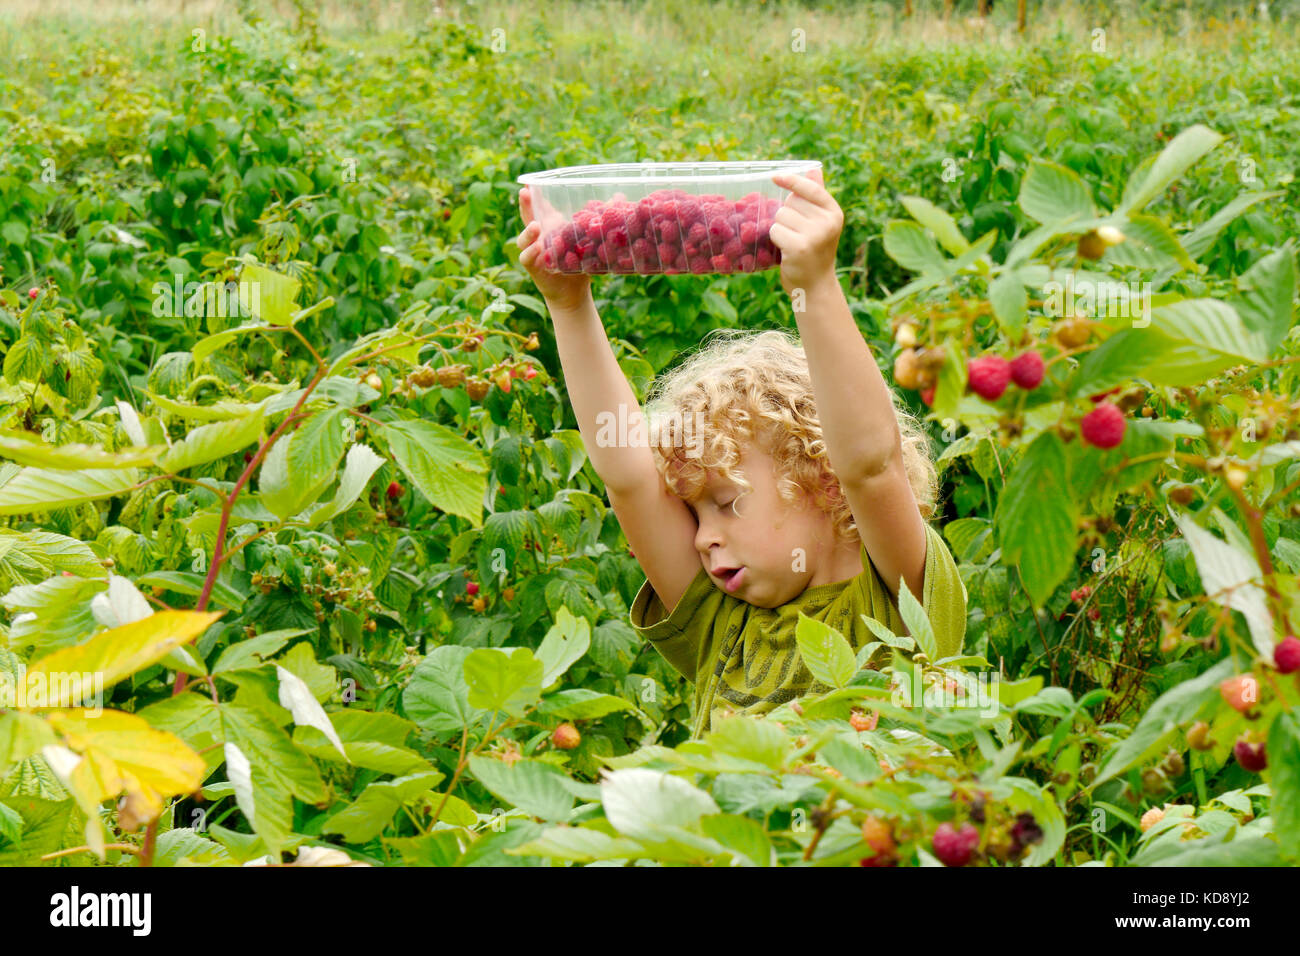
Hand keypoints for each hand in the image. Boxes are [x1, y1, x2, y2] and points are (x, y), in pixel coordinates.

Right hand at [515, 187, 591, 312]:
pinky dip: (531, 253)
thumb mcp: (590, 238)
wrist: (573, 290)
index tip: (530, 180)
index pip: (539, 205)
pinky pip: (527, 258)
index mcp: (550, 224)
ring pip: (523, 238)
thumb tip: (619, 196)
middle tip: (525, 192)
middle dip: (525, 204)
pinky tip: (538, 248)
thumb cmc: (580, 261)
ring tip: (536, 226)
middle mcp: (538, 235)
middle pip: (527, 216)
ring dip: (528, 231)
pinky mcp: (533, 266)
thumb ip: (600, 218)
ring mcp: (533, 250)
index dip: (534, 192)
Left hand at [768, 167, 842, 297]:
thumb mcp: (821, 223)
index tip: (775, 176)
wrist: (814, 286)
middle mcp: (827, 221)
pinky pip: (775, 230)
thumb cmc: (814, 252)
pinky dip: (775, 240)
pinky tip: (786, 250)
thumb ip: (816, 197)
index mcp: (834, 212)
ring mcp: (814, 234)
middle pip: (790, 202)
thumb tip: (813, 169)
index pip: (811, 188)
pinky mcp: (799, 247)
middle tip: (796, 234)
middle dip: (786, 215)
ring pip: (780, 216)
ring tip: (792, 242)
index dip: (792, 180)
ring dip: (780, 228)